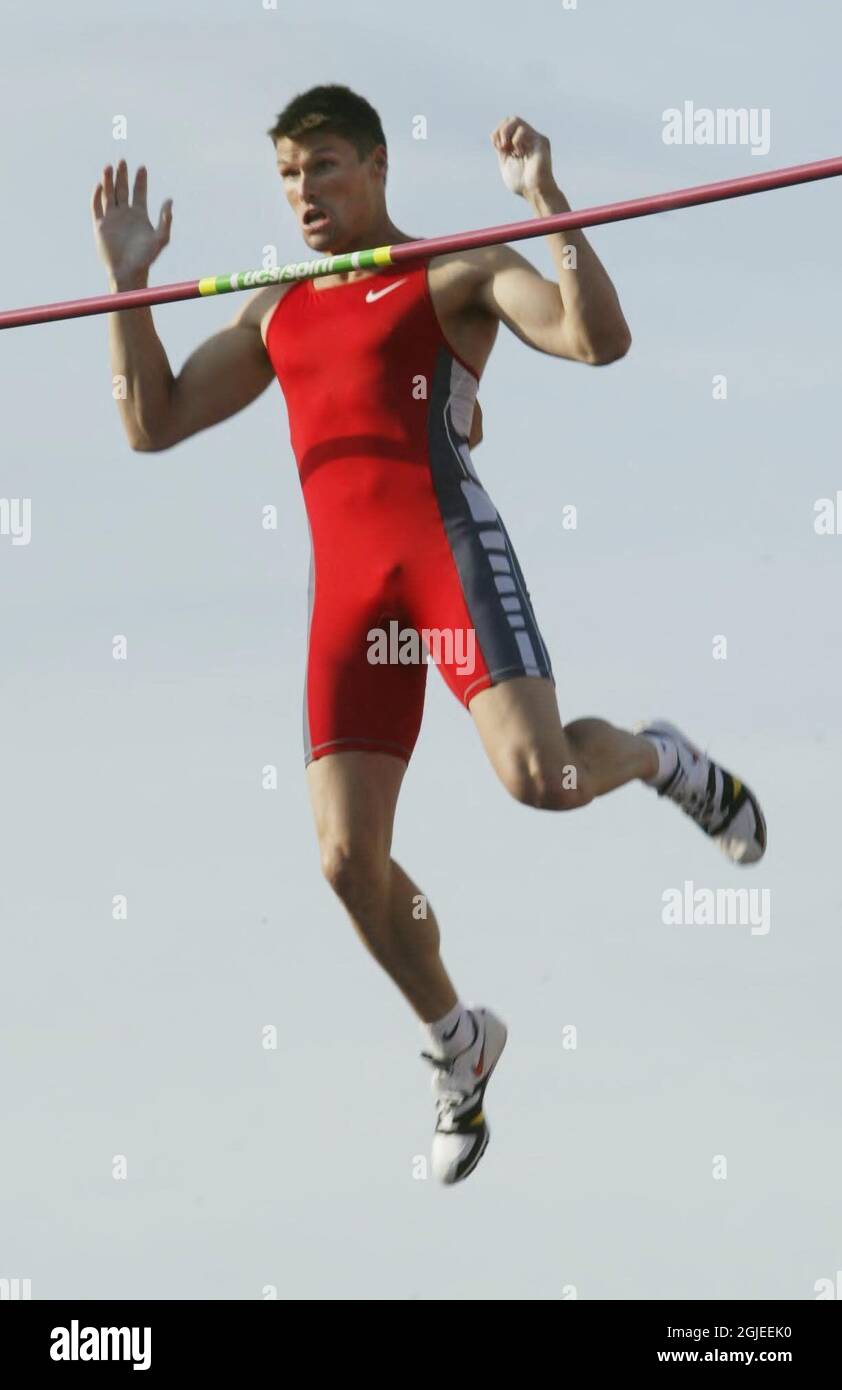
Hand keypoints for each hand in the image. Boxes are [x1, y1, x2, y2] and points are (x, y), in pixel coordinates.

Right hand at [92, 160, 172, 289]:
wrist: (128, 272)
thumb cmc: (146, 258)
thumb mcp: (161, 238)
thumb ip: (166, 219)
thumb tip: (170, 200)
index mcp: (139, 214)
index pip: (139, 192)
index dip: (140, 180)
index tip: (142, 167)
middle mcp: (124, 213)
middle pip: (122, 189)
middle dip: (123, 175)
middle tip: (123, 161)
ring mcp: (111, 218)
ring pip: (108, 194)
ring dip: (108, 180)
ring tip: (110, 166)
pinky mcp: (100, 225)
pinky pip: (96, 207)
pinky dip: (97, 196)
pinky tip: (99, 185)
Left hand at [490, 116, 556, 198]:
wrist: (534, 192)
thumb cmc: (522, 183)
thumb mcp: (505, 163)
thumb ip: (501, 149)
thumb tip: (494, 135)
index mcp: (519, 143)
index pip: (506, 125)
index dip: (498, 132)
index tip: (498, 147)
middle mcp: (527, 138)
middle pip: (511, 119)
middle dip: (501, 130)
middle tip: (501, 146)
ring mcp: (534, 138)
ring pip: (516, 120)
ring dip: (506, 133)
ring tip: (507, 148)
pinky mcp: (540, 141)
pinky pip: (524, 130)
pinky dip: (516, 140)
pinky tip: (519, 152)